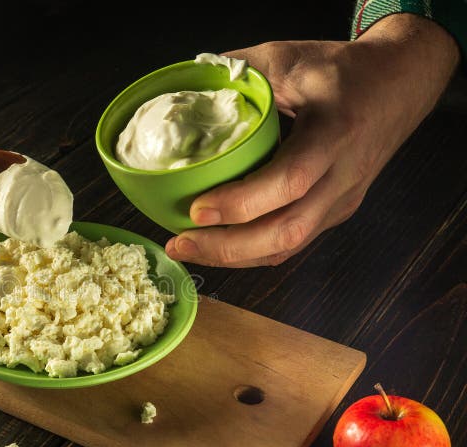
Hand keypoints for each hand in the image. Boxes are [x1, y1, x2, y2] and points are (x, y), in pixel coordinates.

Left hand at [166, 14, 459, 266]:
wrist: (400, 85)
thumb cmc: (345, 70)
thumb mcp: (291, 57)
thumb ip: (240, 70)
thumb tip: (188, 85)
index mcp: (336, 132)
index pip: (290, 181)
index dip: (241, 202)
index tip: (196, 209)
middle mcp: (343, 176)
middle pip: (288, 230)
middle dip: (228, 247)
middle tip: (179, 243)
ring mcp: (343, 200)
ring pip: (289, 246)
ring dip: (234, 256)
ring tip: (188, 249)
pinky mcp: (336, 212)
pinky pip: (292, 243)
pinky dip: (252, 251)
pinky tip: (218, 246)